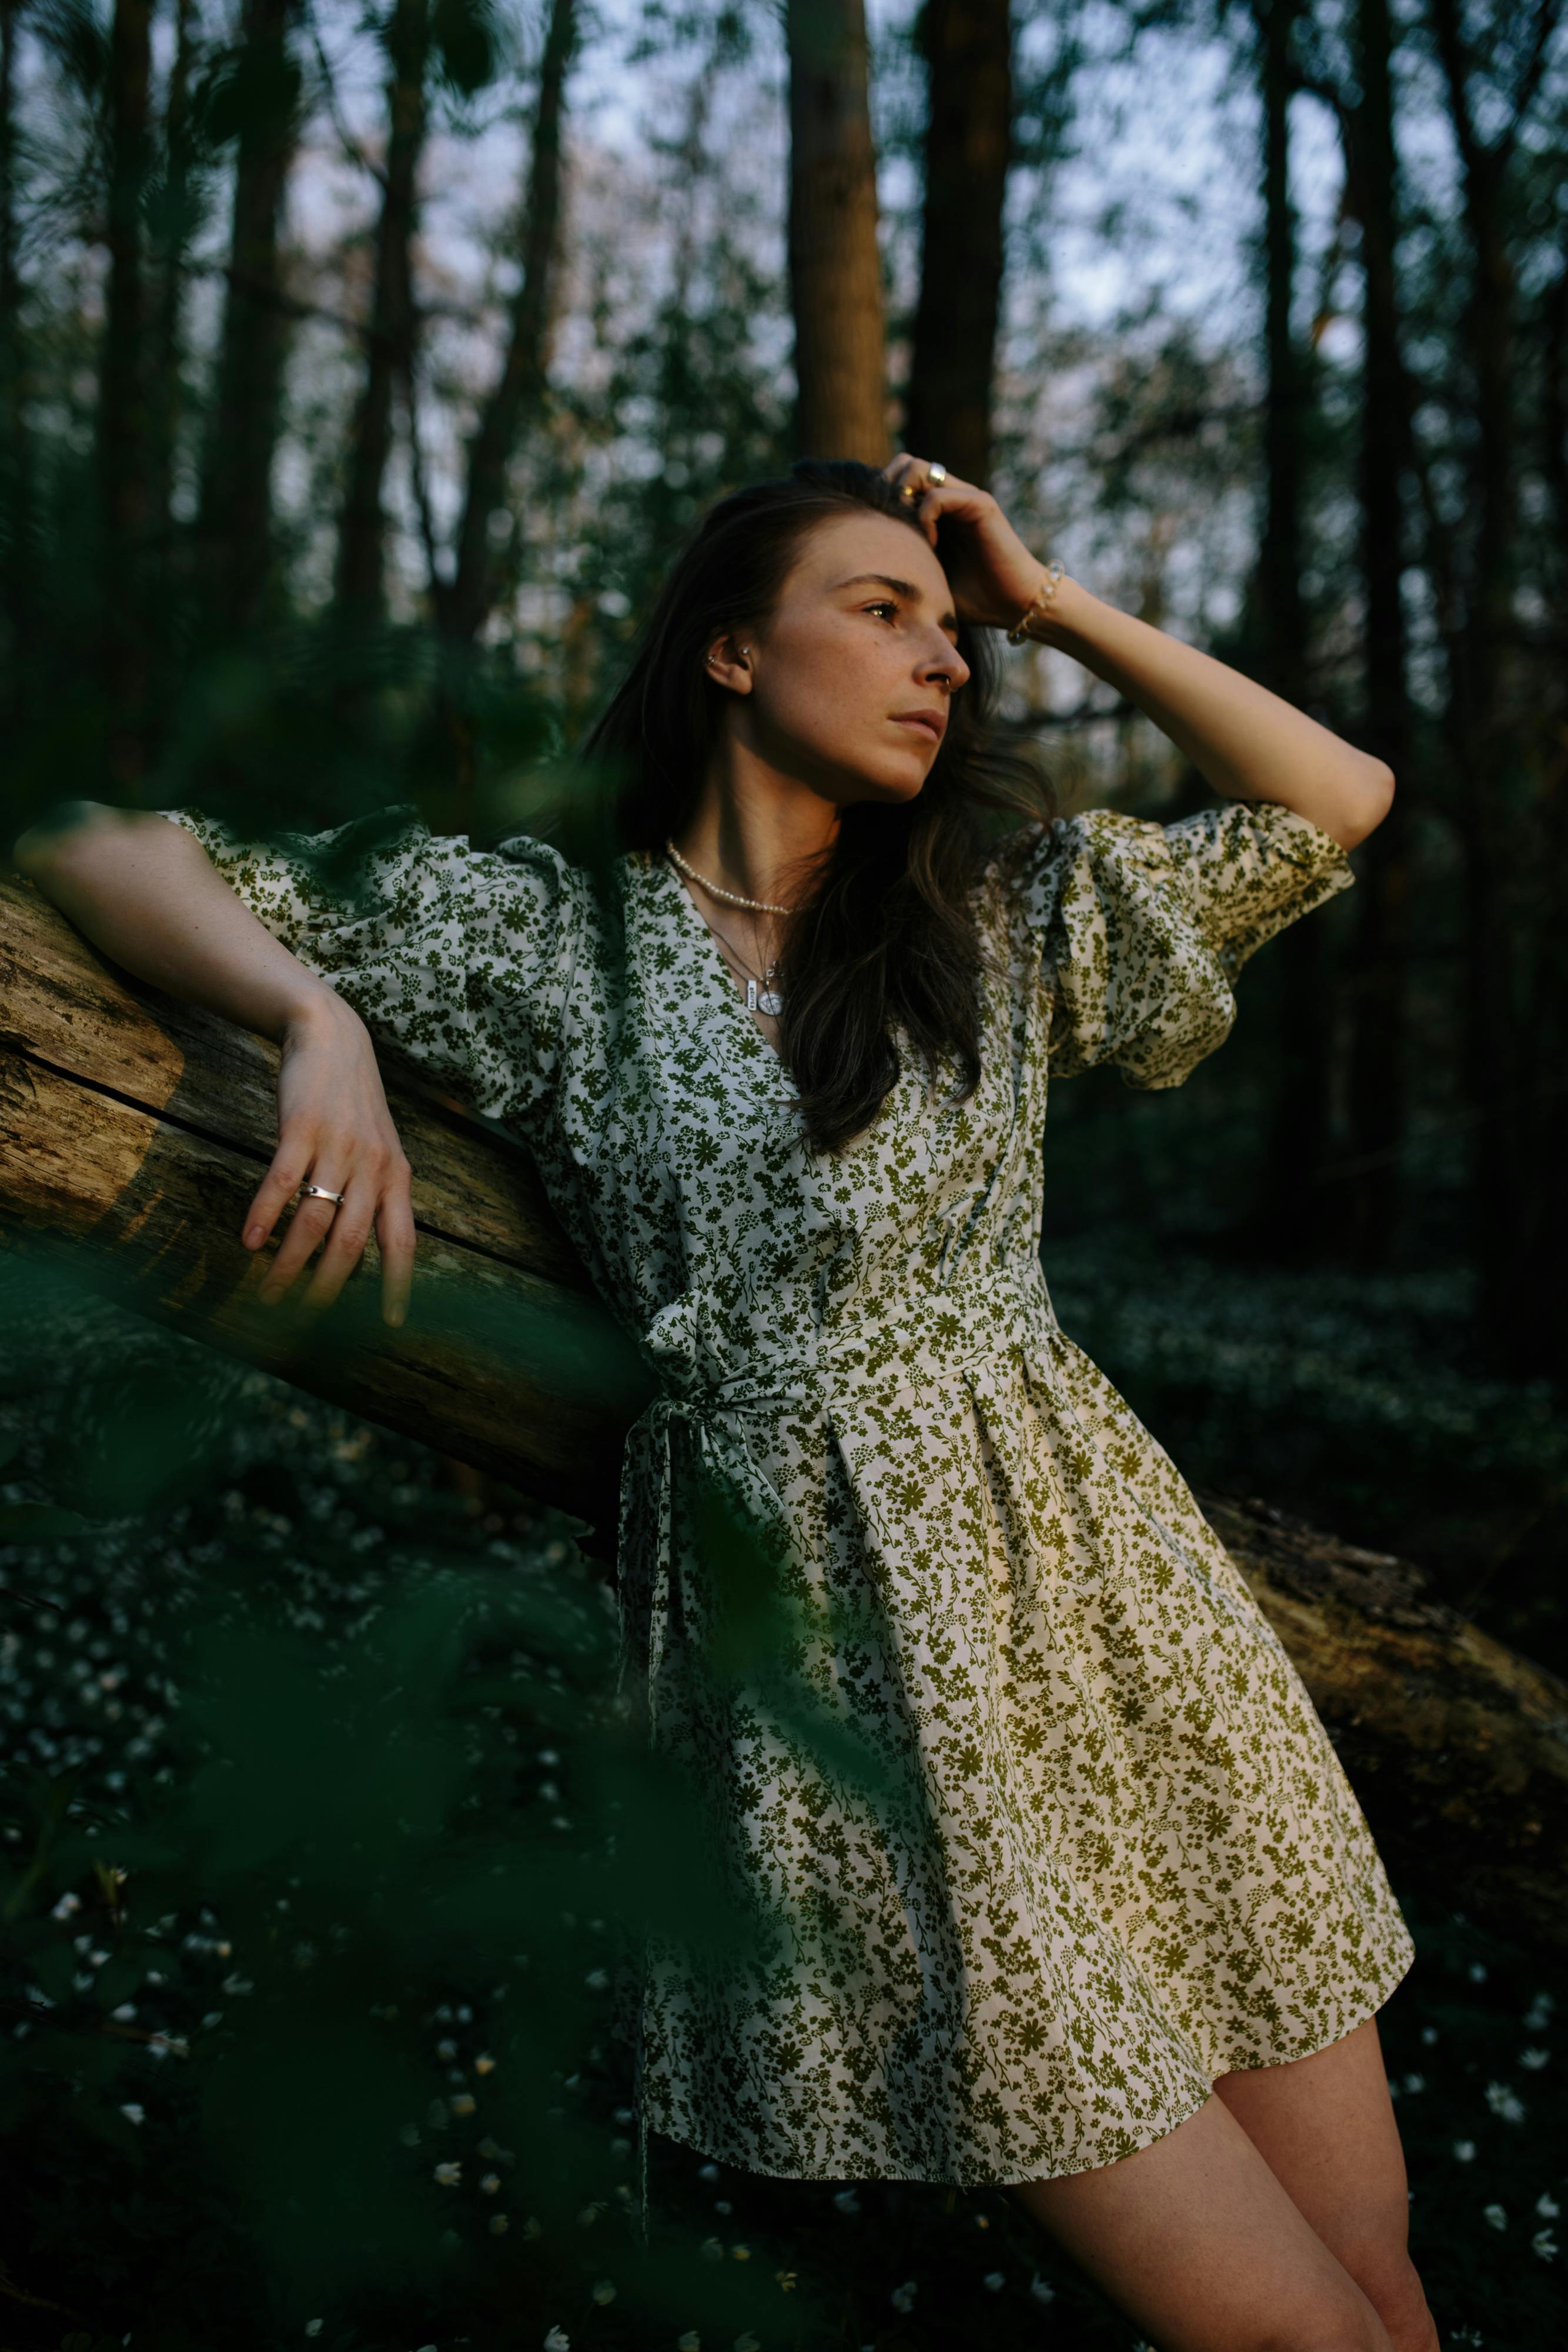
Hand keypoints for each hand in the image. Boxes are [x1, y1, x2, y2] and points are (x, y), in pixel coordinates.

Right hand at [242, 988, 415, 1327]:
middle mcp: (372, 1168)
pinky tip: (249, 1242)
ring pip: (314, 1220)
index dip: (398, 1285)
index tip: (389, 1325)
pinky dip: (266, 1214)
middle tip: (303, 1318)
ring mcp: (337, 1148)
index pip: (402, 1243)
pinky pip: (282, 1181)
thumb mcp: (380, 1150)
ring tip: (269, 1293)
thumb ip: (377, 1195)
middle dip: (327, 1288)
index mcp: (396, 1178)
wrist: (334, 1038)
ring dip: (289, 1263)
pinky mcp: (302, 1128)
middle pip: (351, 1243)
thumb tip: (364, 1250)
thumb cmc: (354, 1105)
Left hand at [880, 453, 1049, 631]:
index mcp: (937, 510)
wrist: (1014, 604)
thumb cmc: (974, 598)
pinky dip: (925, 518)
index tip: (880, 531)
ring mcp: (965, 497)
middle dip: (888, 489)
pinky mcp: (980, 504)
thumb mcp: (928, 577)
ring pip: (917, 468)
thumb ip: (905, 561)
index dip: (882, 497)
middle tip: (890, 525)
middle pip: (904, 463)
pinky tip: (931, 545)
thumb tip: (865, 569)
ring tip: (908, 532)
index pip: (897, 478)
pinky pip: (938, 495)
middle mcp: (950, 496)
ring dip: (904, 497)